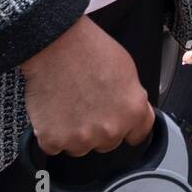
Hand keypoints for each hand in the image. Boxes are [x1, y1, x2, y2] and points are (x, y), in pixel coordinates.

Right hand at [20, 16, 154, 156]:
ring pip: (80, 146)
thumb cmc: (91, 50)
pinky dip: (52, 132)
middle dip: (100, 128)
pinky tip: (54, 109)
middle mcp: (110, 130)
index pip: (139, 134)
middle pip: (108, 142)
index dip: (129, 126)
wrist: (56, 44)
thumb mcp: (128, 70)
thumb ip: (132, 98)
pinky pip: (55, 145)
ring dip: (75, 132)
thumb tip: (131, 110)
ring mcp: (81, 138)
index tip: (121, 122)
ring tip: (70, 103)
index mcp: (132, 111)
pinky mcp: (54, 140)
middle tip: (89, 103)